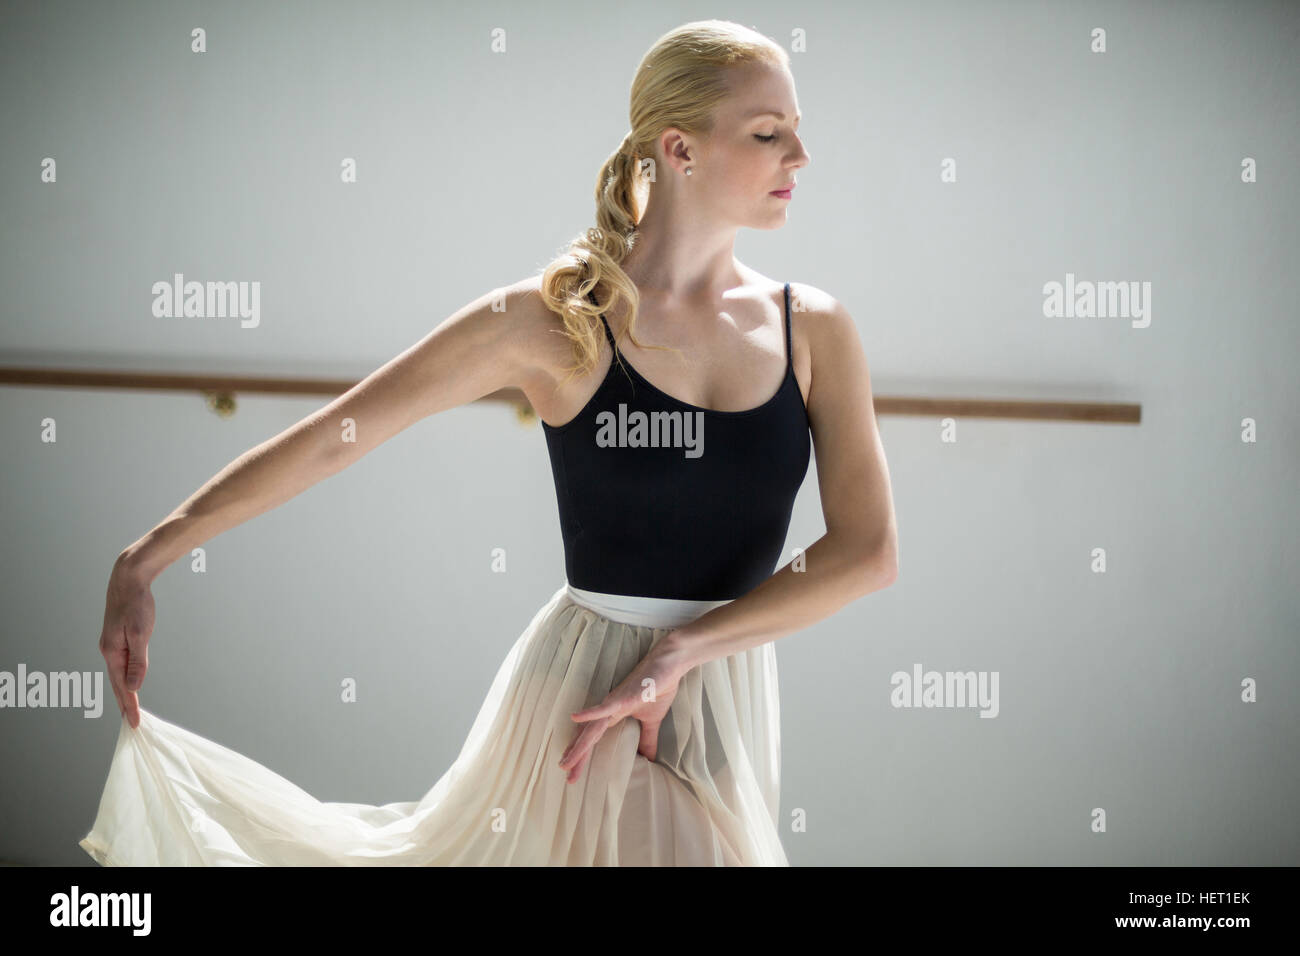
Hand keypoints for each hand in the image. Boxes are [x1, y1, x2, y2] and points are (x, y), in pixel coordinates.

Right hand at [99, 556, 155, 729]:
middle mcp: (108, 651)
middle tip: (132, 724)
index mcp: (112, 653)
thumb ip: (138, 662)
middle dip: (124, 704)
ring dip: (124, 692)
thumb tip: (134, 688)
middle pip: (117, 684)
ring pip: (119, 674)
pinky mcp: (117, 638)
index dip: (129, 706)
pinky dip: (125, 676)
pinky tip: (129, 681)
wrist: (128, 580)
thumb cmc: (136, 605)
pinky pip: (121, 663)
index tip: (134, 724)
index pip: (122, 687)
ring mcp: (111, 645)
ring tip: (129, 709)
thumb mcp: (140, 634)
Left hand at [558, 637, 691, 783]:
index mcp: (613, 715)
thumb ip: (648, 738)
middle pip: (588, 736)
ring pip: (592, 727)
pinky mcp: (623, 696)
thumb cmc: (659, 687)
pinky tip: (574, 717)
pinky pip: (605, 707)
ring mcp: (614, 702)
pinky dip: (590, 713)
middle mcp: (608, 709)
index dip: (583, 755)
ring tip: (566, 761)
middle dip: (577, 757)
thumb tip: (648, 760)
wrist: (669, 664)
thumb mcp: (653, 720)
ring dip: (579, 745)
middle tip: (567, 776)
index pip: (594, 738)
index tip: (573, 773)